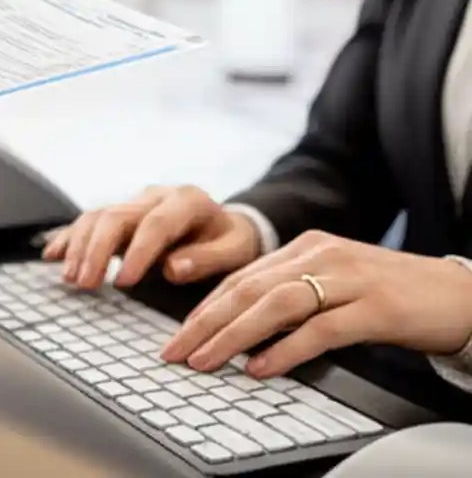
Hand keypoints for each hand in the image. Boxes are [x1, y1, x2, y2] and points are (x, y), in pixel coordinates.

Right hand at [42, 186, 261, 289]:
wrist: (224, 223)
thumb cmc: (231, 240)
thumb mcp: (236, 251)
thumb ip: (208, 259)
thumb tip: (172, 268)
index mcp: (188, 201)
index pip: (156, 224)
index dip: (138, 252)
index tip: (125, 283)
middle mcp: (156, 196)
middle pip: (116, 216)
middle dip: (97, 251)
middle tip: (86, 283)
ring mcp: (134, 202)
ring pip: (97, 216)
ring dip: (79, 247)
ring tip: (71, 279)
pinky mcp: (120, 214)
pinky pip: (89, 221)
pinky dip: (70, 238)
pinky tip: (52, 256)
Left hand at [162, 231, 471, 377]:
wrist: (458, 294)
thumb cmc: (390, 294)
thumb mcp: (332, 286)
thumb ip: (290, 298)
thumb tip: (239, 334)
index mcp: (304, 248)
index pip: (240, 278)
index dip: (202, 309)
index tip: (175, 338)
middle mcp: (320, 255)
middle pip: (247, 289)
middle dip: (203, 323)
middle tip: (173, 353)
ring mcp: (348, 278)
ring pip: (275, 305)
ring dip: (233, 335)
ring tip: (205, 361)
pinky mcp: (376, 306)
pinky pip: (321, 328)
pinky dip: (286, 349)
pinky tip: (260, 368)